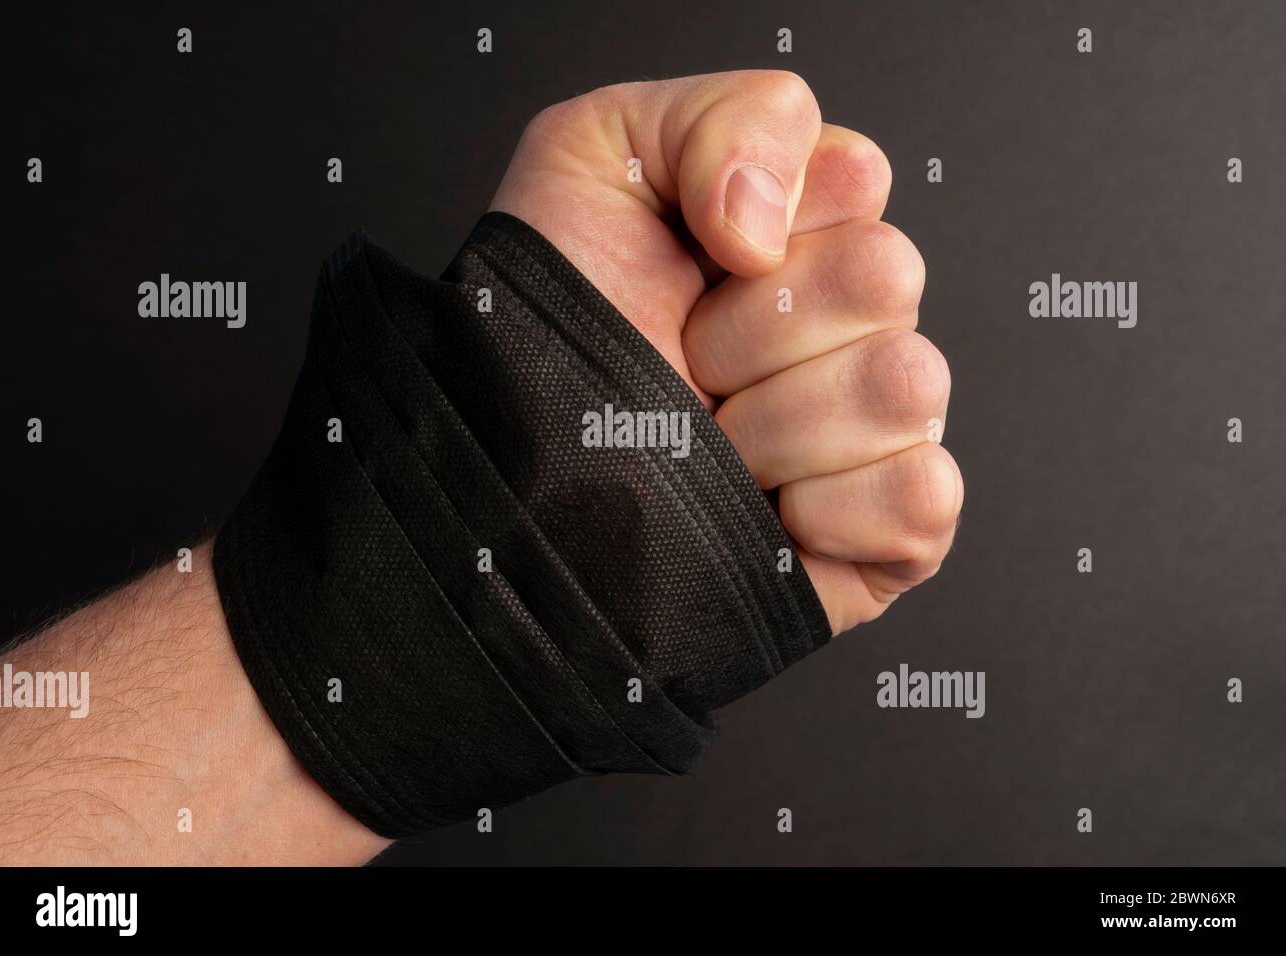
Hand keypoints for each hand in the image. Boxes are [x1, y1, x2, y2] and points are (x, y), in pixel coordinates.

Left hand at [492, 70, 962, 633]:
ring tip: (707, 448)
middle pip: (887, 274)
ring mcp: (870, 432)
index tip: (690, 258)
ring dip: (773, 428)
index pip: (856, 176)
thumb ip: (717, 120)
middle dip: (750, 328)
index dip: (752, 215)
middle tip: (682, 363)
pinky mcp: (885, 535)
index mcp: (795, 236)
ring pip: (904, 386)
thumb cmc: (546, 329)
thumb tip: (771, 222)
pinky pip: (921, 497)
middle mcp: (844, 328)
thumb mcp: (594, 159)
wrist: (516, 488)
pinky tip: (768, 515)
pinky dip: (831, 512)